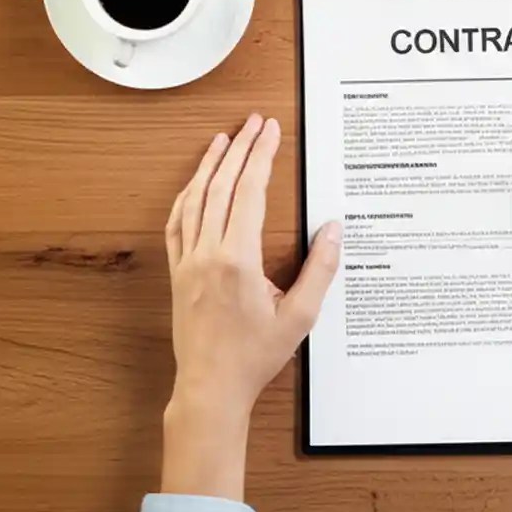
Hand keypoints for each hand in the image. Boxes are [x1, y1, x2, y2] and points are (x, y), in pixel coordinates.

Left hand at [161, 114, 341, 499]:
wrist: (210, 387)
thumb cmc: (254, 357)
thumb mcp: (300, 317)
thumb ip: (319, 270)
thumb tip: (334, 231)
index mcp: (238, 259)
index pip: (249, 192)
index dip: (261, 156)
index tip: (270, 131)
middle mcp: (207, 254)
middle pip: (221, 186)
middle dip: (239, 149)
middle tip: (254, 123)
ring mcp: (187, 262)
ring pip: (195, 199)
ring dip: (209, 165)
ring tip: (223, 139)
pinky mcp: (177, 273)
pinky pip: (177, 223)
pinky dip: (186, 196)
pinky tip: (195, 184)